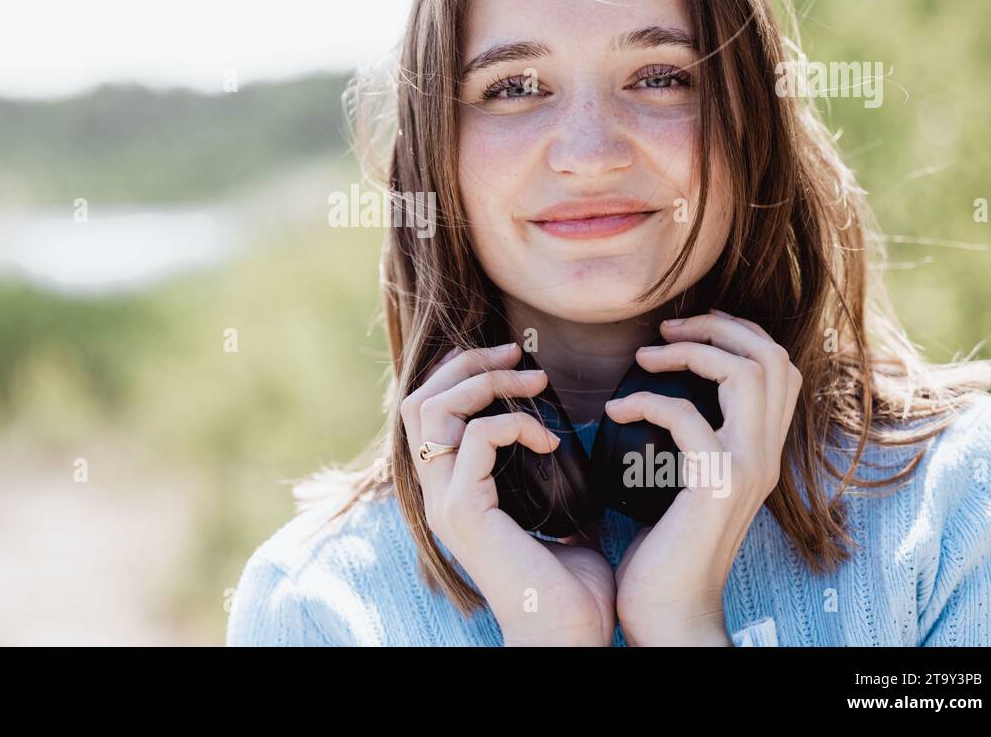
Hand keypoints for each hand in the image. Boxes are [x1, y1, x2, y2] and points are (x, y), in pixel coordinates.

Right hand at [401, 342, 615, 645]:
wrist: (569, 636)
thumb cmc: (571, 588)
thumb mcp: (559, 514)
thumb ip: (551, 477)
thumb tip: (572, 438)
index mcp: (452, 491)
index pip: (428, 411)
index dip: (463, 374)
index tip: (515, 361)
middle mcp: (437, 493)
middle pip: (418, 400)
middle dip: (467, 365)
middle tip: (517, 354)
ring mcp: (444, 501)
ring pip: (432, 409)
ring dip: (485, 382)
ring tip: (532, 381)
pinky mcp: (463, 510)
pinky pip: (477, 437)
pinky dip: (516, 424)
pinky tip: (550, 439)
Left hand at [604, 309, 800, 645]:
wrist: (670, 614)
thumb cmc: (664, 552)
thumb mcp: (683, 484)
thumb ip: (685, 444)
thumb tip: (646, 397)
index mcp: (761, 450)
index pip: (776, 367)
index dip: (735, 334)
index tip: (681, 333)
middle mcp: (766, 455)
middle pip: (771, 358)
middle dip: (718, 327)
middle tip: (665, 330)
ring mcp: (747, 470)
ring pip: (746, 374)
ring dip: (690, 351)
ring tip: (644, 358)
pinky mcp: (717, 487)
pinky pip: (688, 418)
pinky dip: (648, 401)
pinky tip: (615, 410)